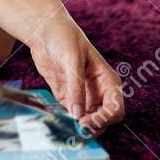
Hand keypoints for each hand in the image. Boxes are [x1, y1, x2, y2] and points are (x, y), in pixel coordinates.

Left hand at [27, 6, 123, 129]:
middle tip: (78, 129)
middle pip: (104, 119)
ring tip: (68, 126)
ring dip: (80, 127)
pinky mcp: (66, 97)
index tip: (87, 122)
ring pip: (88, 121)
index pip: (115, 109)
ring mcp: (83, 95)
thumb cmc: (64, 37)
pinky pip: (71, 115)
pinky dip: (67, 121)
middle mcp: (98, 91)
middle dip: (94, 127)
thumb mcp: (72, 61)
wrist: (44, 30)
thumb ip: (75, 88)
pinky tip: (59, 121)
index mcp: (107, 81)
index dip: (104, 119)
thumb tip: (78, 115)